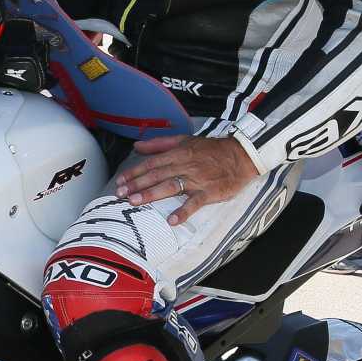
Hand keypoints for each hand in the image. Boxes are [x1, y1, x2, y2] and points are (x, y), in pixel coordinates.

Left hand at [112, 134, 259, 227]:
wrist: (241, 156)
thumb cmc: (211, 149)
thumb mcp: (185, 140)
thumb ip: (160, 144)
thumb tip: (137, 146)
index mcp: (179, 153)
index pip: (152, 163)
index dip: (134, 172)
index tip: (120, 181)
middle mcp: (185, 165)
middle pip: (157, 175)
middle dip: (137, 184)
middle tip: (120, 194)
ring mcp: (197, 179)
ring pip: (171, 186)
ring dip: (152, 194)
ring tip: (135, 202)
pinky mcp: (210, 192)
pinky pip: (195, 202)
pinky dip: (184, 211)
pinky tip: (173, 220)